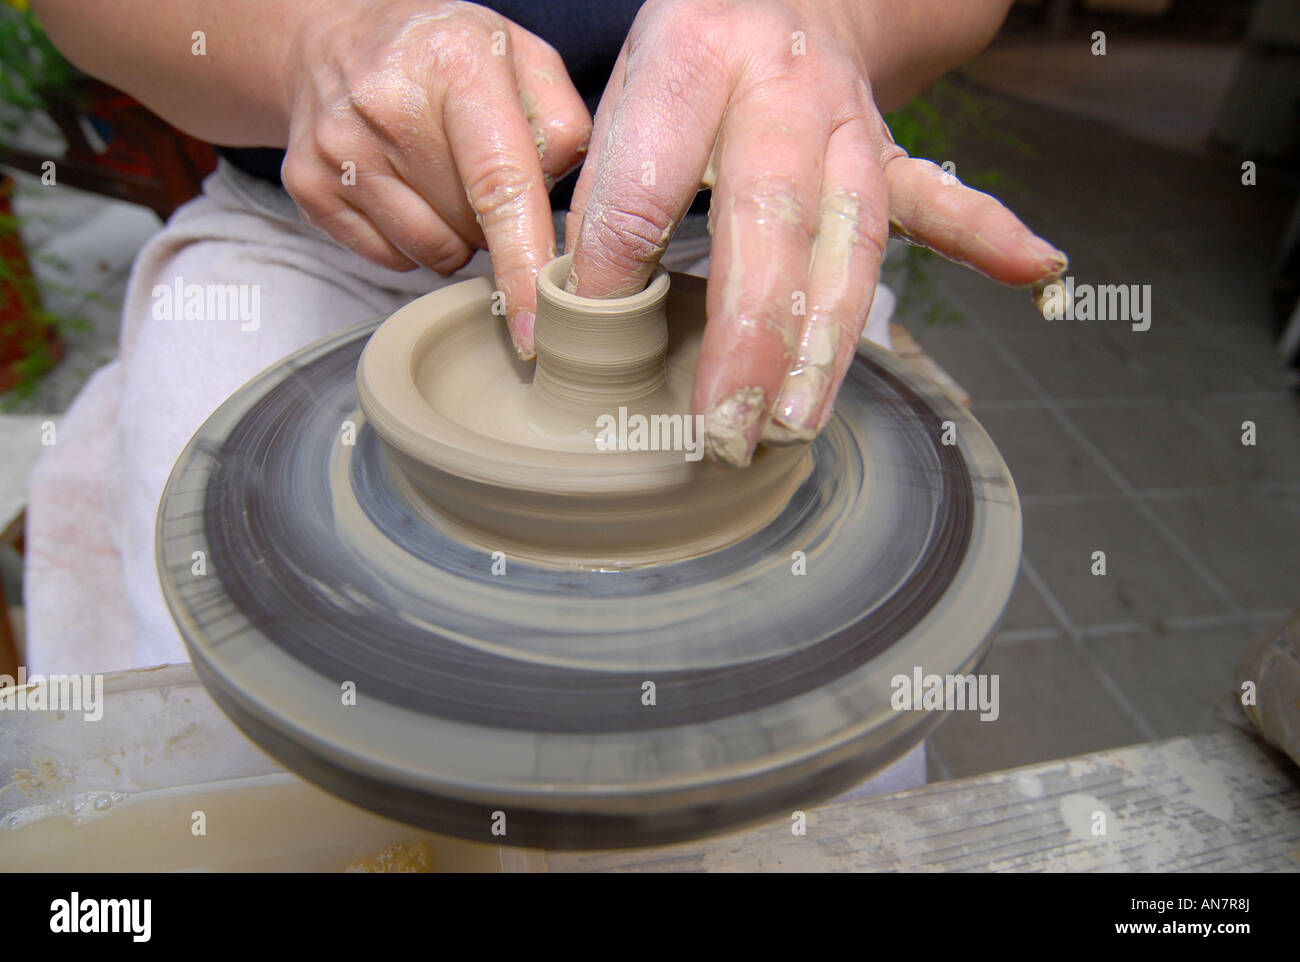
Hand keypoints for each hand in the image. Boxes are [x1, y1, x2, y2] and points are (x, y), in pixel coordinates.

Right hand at [282, 0, 591, 356]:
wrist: (331, 42)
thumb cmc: (443, 60)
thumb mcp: (519, 58)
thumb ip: (563, 123)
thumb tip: (565, 208)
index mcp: (455, 66)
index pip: (500, 187)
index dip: (523, 264)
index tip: (535, 324)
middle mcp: (387, 105)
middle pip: (473, 228)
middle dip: (495, 222)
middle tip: (479, 170)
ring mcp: (339, 150)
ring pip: (433, 252)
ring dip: (455, 236)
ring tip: (441, 178)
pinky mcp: (308, 187)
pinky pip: (391, 259)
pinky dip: (411, 240)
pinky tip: (404, 188)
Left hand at [564, 0, 1065, 464]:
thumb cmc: (689, 65)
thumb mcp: (625, 100)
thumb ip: (607, 195)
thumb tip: (576, 308)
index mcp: (697, 56)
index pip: (649, 175)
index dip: (617, 261)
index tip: (593, 333)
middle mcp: (781, 87)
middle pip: (771, 219)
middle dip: (750, 334)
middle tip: (724, 423)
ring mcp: (847, 123)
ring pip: (851, 236)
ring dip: (829, 337)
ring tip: (798, 418)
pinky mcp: (888, 153)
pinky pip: (938, 198)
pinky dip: (986, 235)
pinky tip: (1035, 270)